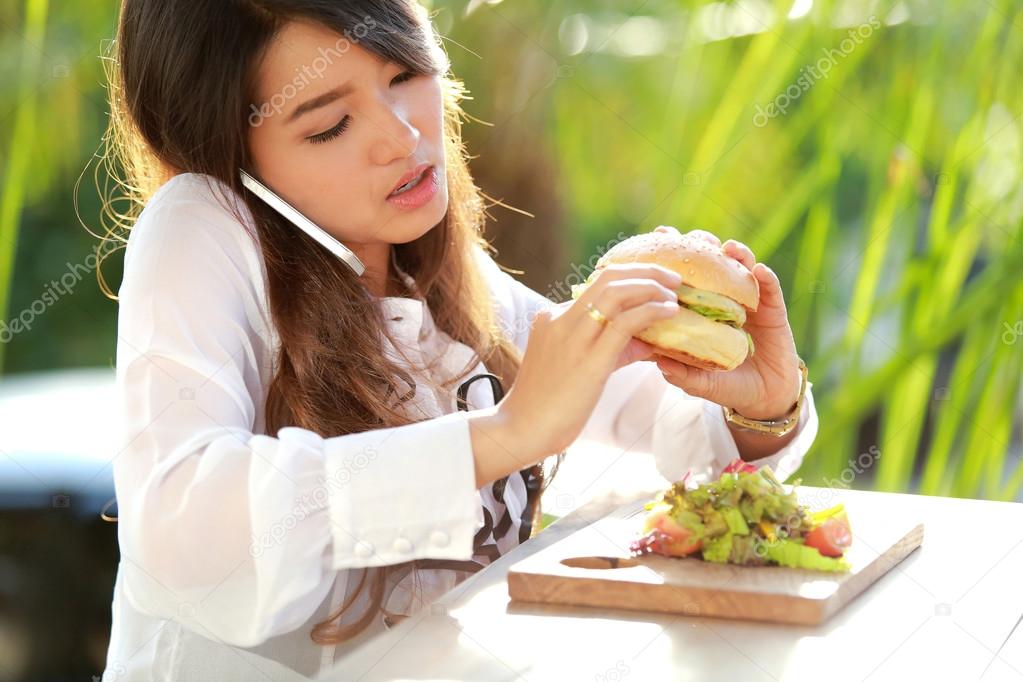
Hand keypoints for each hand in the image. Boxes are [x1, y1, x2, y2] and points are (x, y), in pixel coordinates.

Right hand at [498, 262, 682, 457]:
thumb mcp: (575, 367)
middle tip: (672, 279)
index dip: (631, 279)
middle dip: (645, 272)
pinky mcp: (589, 361)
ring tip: (674, 295)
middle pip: (608, 278)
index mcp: (552, 318)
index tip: (655, 283)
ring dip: (651, 287)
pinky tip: (669, 312)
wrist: (520, 429)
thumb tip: (646, 341)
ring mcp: (572, 338)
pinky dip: (651, 311)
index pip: (596, 286)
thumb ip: (611, 350)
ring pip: (617, 293)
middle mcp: (560, 319)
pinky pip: (625, 323)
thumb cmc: (547, 405)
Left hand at [651, 226, 801, 420]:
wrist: (764, 396)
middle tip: (689, 237)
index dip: (673, 255)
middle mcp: (723, 299)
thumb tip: (658, 361)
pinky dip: (766, 278)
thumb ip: (682, 373)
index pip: (686, 275)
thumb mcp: (700, 381)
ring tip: (728, 249)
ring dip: (737, 254)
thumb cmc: (726, 384)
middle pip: (713, 263)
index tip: (658, 237)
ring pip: (742, 269)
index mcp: (701, 309)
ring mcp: (748, 302)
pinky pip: (770, 290)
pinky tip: (759, 271)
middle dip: (701, 244)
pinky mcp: (773, 310)